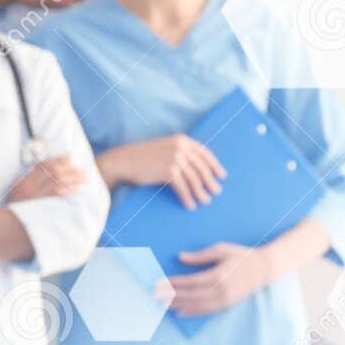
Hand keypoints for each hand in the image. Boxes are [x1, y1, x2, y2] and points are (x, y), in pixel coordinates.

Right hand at [8, 155, 87, 201]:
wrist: (6, 223)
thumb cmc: (14, 209)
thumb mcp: (17, 193)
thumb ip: (29, 183)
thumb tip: (47, 176)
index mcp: (24, 181)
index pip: (43, 166)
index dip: (58, 160)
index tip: (69, 158)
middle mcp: (29, 185)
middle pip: (52, 171)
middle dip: (69, 169)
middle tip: (81, 170)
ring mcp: (33, 194)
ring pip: (56, 180)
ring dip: (72, 178)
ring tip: (83, 178)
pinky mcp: (38, 204)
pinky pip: (55, 193)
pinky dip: (66, 189)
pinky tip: (75, 188)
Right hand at [103, 135, 225, 207]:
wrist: (123, 161)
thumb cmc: (142, 157)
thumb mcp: (164, 149)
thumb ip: (179, 153)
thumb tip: (195, 168)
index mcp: (181, 140)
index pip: (204, 153)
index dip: (215, 165)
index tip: (221, 175)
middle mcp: (180, 147)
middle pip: (202, 167)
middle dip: (210, 181)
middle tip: (216, 191)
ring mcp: (175, 158)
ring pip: (194, 179)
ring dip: (201, 192)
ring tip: (205, 201)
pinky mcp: (168, 171)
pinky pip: (183, 187)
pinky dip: (188, 197)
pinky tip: (190, 205)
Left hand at [166, 242, 272, 316]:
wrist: (265, 269)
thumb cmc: (242, 256)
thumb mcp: (221, 250)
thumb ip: (200, 256)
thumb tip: (180, 257)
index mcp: (220, 275)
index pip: (191, 282)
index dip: (175, 284)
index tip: (160, 283)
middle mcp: (222, 290)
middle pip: (192, 296)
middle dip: (173, 296)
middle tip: (156, 296)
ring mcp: (226, 299)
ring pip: (198, 306)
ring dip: (179, 306)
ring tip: (163, 305)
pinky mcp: (228, 304)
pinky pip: (208, 311)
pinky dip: (193, 312)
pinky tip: (180, 312)